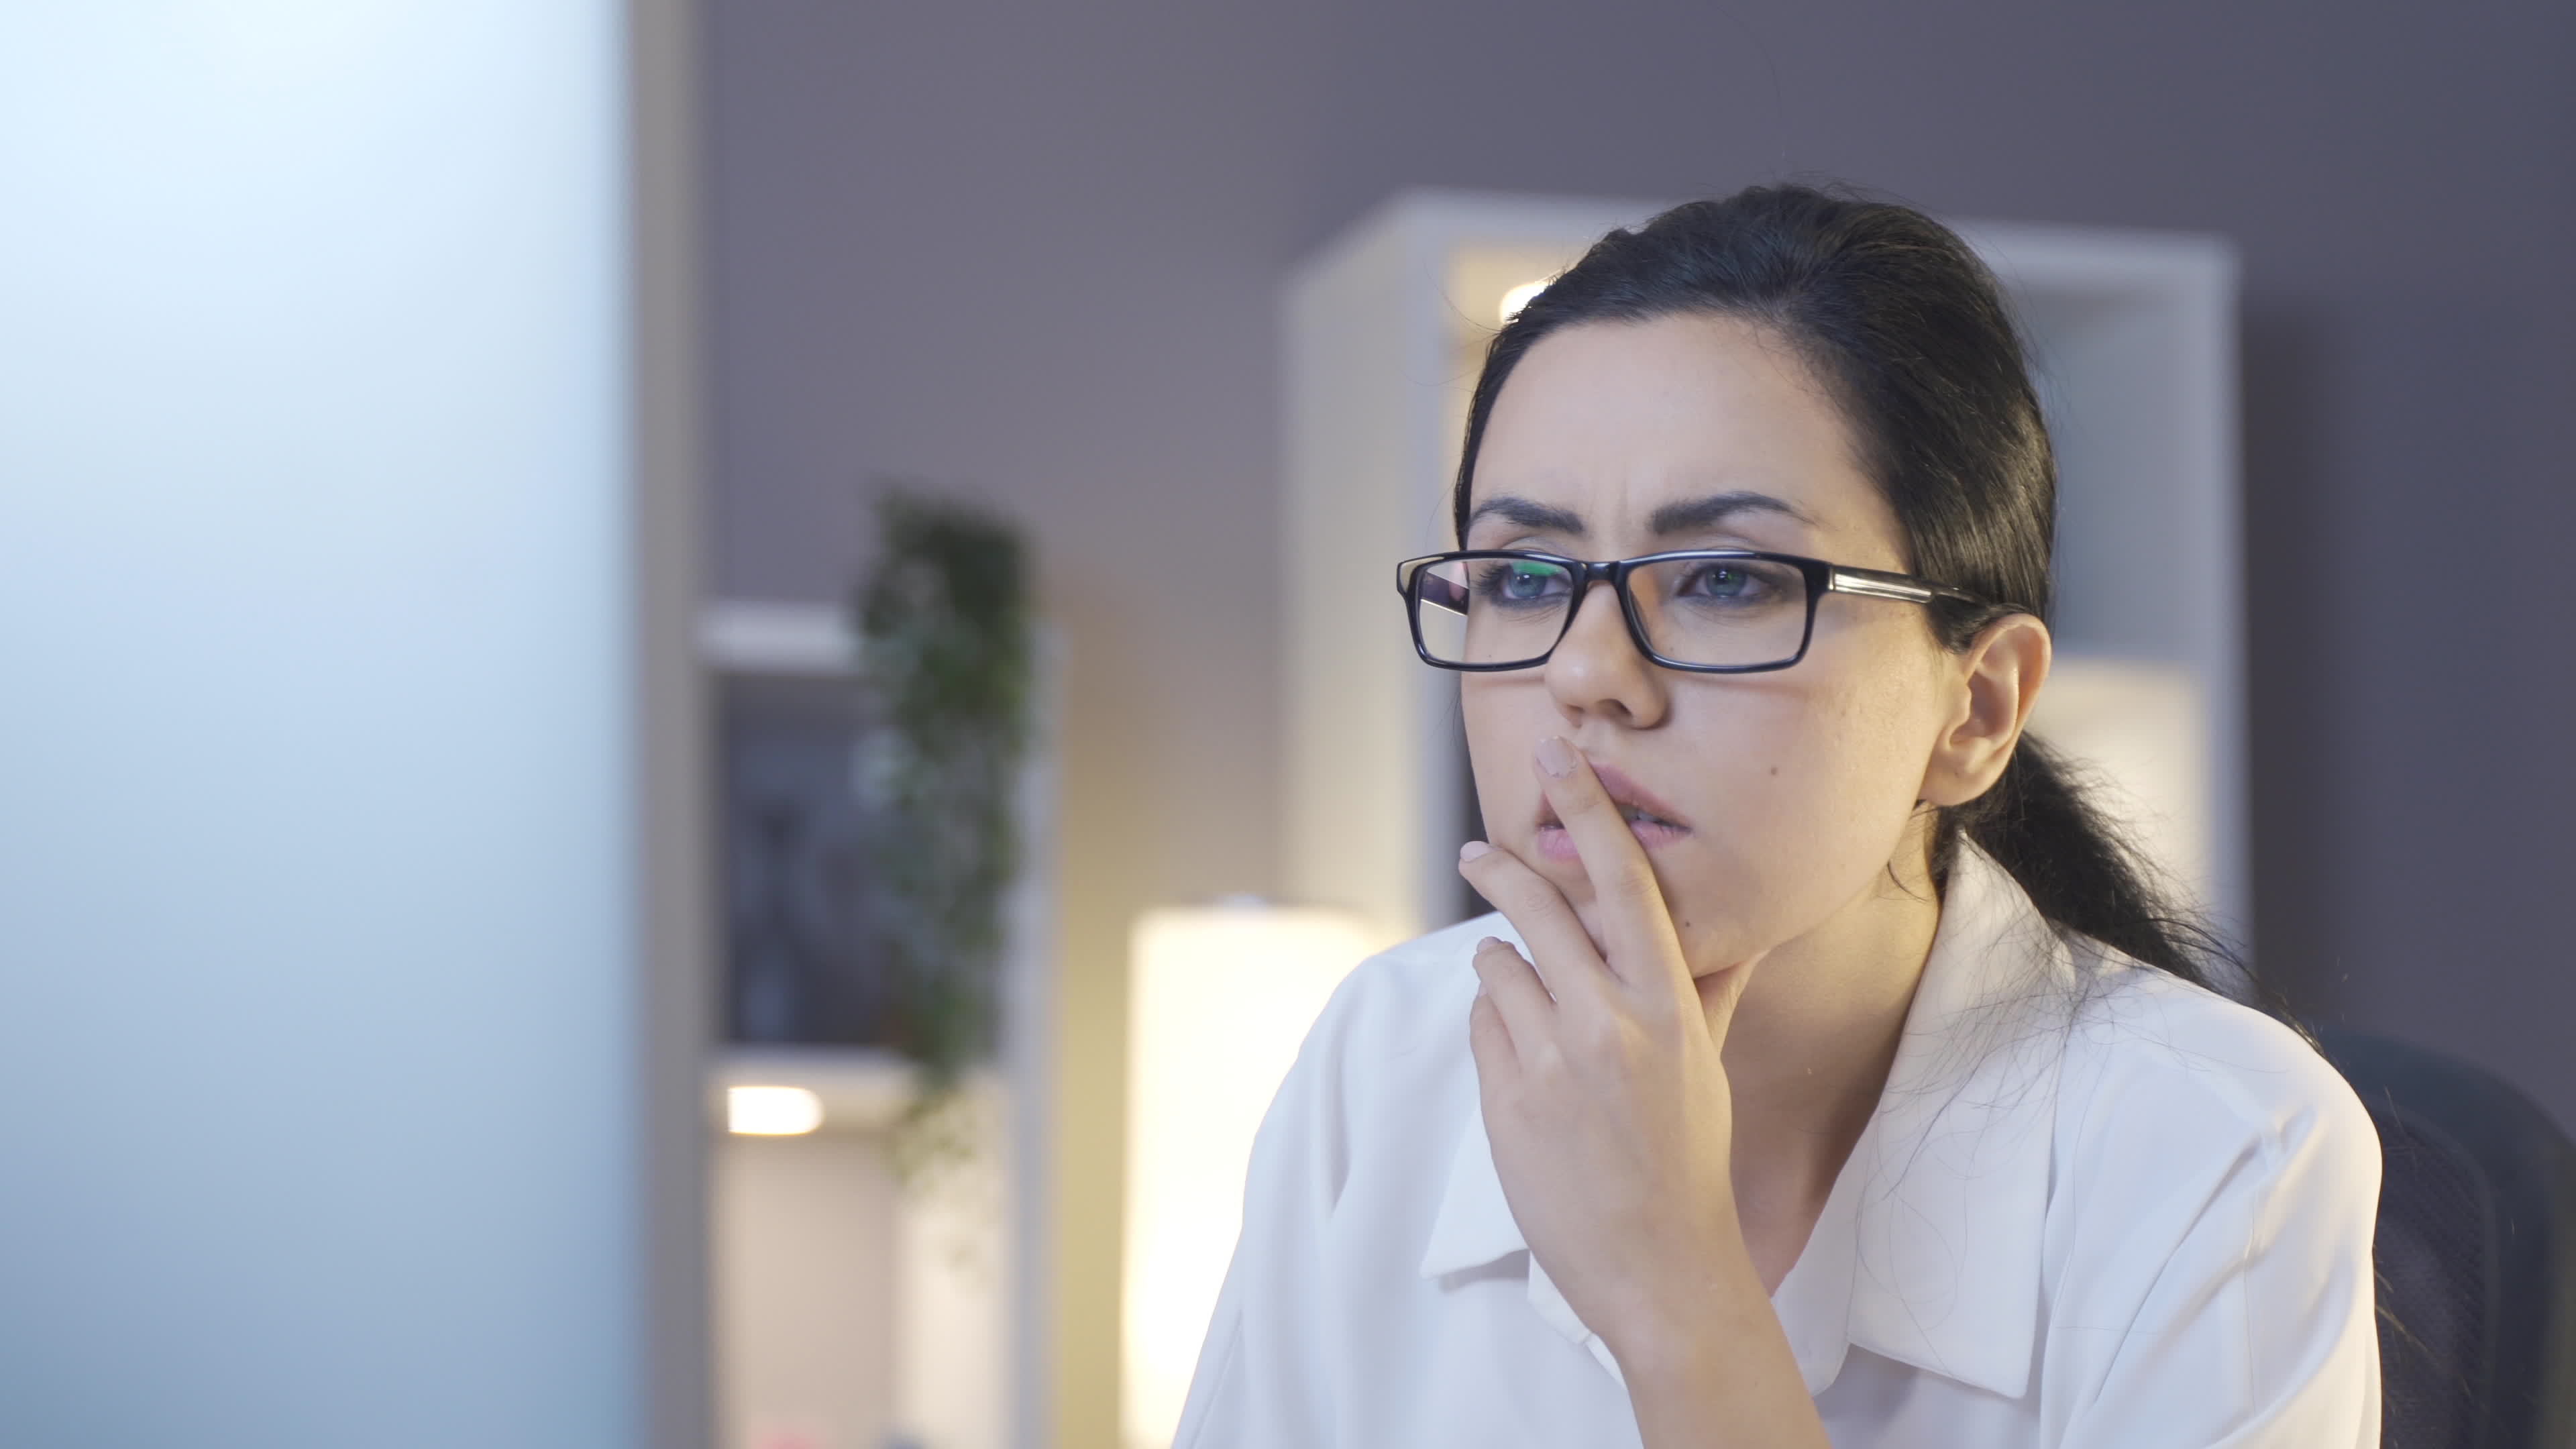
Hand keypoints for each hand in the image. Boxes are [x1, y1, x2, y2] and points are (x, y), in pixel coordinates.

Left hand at [1458, 735, 1764, 1364]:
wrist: (1659, 1266)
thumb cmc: (1687, 1159)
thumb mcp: (1705, 1063)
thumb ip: (1705, 987)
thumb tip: (1731, 924)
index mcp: (1670, 1010)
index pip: (1627, 886)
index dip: (1590, 814)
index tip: (1559, 760)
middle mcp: (1608, 1026)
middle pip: (1539, 909)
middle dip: (1503, 869)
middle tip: (1479, 849)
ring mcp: (1549, 1063)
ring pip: (1498, 967)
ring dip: (1505, 971)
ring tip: (1534, 1011)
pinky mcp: (1504, 1099)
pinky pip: (1482, 1026)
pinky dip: (1495, 1029)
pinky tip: (1525, 1067)